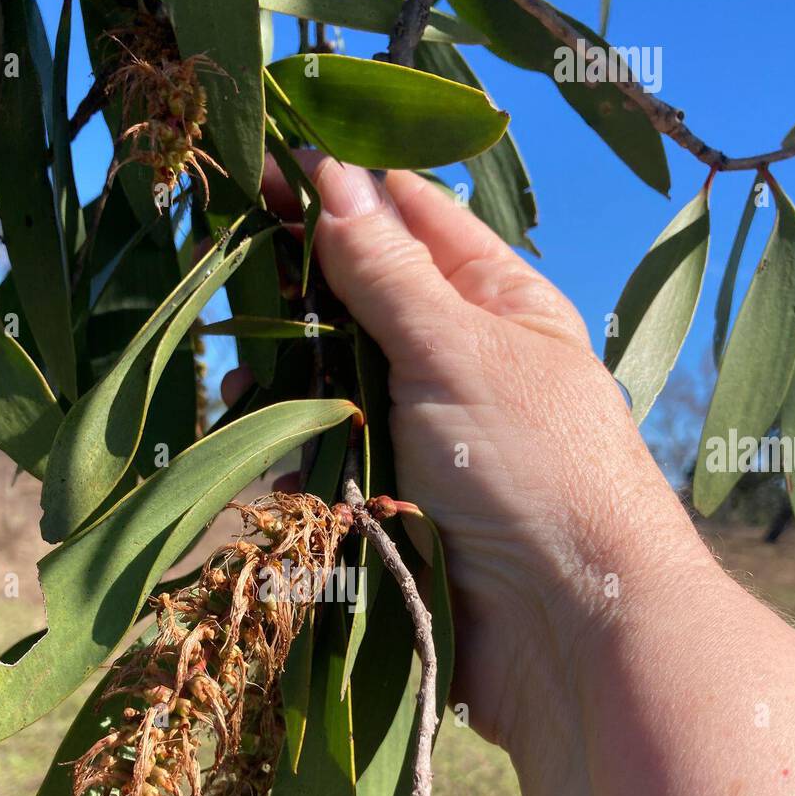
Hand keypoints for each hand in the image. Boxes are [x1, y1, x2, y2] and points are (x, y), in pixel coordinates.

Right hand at [261, 156, 711, 748]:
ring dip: (284, 379)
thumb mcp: (458, 349)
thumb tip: (331, 174)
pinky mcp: (394, 500)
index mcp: (494, 299)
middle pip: (359, 296)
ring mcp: (423, 432)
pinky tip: (272, 460)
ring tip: (243, 386)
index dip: (339, 187)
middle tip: (232, 276)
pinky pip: (328, 458)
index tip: (262, 168)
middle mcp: (458, 357)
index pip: (408, 215)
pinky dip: (297, 453)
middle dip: (296, 289)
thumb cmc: (532, 466)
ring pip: (331, 379)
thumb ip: (387, 271)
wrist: (562, 627)